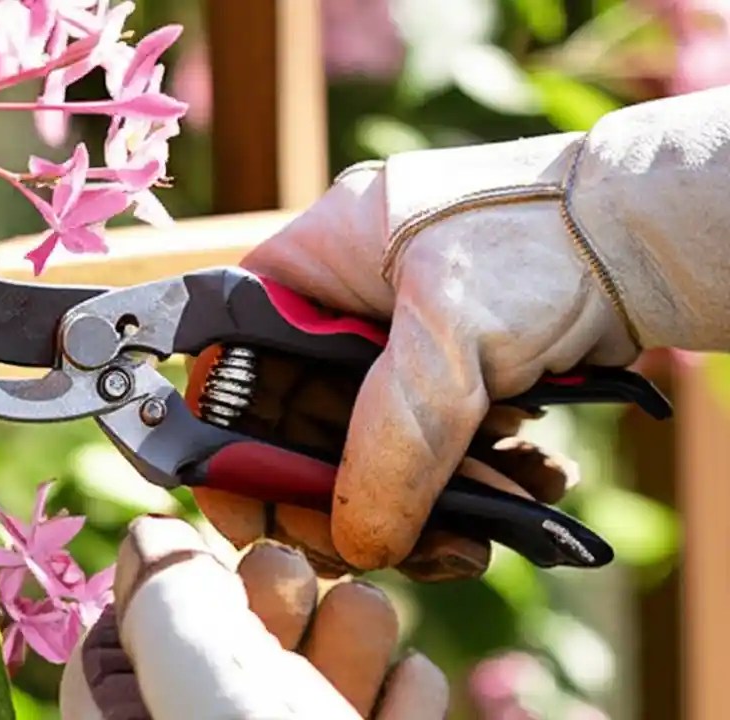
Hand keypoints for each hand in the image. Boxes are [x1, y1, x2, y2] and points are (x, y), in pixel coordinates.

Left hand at [58, 516, 447, 719]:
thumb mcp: (206, 678)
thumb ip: (170, 597)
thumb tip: (150, 534)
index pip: (135, 630)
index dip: (180, 578)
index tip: (218, 545)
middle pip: (241, 639)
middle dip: (281, 595)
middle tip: (295, 579)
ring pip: (320, 668)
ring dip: (350, 630)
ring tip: (365, 618)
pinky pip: (382, 709)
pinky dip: (399, 692)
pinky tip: (408, 679)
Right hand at [186, 149, 636, 577]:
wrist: (649, 234)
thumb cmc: (541, 239)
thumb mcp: (450, 334)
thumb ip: (394, 437)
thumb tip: (359, 542)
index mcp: (302, 270)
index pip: (230, 371)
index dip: (232, 449)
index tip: (265, 517)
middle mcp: (335, 311)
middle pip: (300, 429)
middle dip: (355, 495)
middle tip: (406, 543)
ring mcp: (394, 346)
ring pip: (372, 452)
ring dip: (430, 499)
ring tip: (497, 517)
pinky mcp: (450, 375)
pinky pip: (432, 451)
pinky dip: (474, 483)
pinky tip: (529, 482)